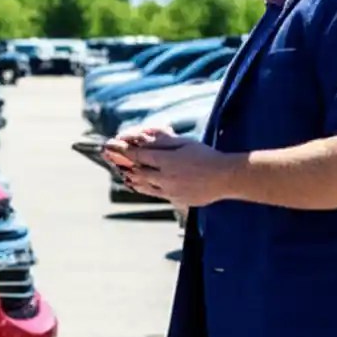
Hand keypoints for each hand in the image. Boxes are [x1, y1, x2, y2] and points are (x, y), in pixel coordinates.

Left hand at [105, 131, 234, 208]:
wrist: (225, 178)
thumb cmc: (207, 156)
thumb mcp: (185, 143)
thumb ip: (164, 141)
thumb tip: (146, 137)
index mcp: (167, 161)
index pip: (139, 155)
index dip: (124, 150)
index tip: (113, 145)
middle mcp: (165, 177)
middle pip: (138, 172)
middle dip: (123, 164)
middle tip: (112, 159)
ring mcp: (170, 191)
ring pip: (144, 186)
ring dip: (132, 179)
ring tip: (124, 174)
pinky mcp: (176, 199)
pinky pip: (155, 194)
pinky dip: (144, 188)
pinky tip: (140, 185)